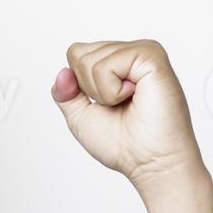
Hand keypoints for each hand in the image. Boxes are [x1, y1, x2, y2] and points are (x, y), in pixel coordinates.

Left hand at [50, 39, 208, 197]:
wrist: (149, 162)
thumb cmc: (124, 145)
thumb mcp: (81, 117)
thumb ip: (66, 94)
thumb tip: (62, 72)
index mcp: (118, 62)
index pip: (76, 53)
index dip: (79, 85)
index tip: (105, 105)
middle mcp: (131, 53)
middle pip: (78, 54)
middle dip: (88, 89)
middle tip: (118, 106)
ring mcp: (143, 51)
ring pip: (89, 60)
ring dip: (102, 93)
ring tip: (128, 103)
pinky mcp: (151, 56)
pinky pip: (107, 65)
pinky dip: (111, 91)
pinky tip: (134, 97)